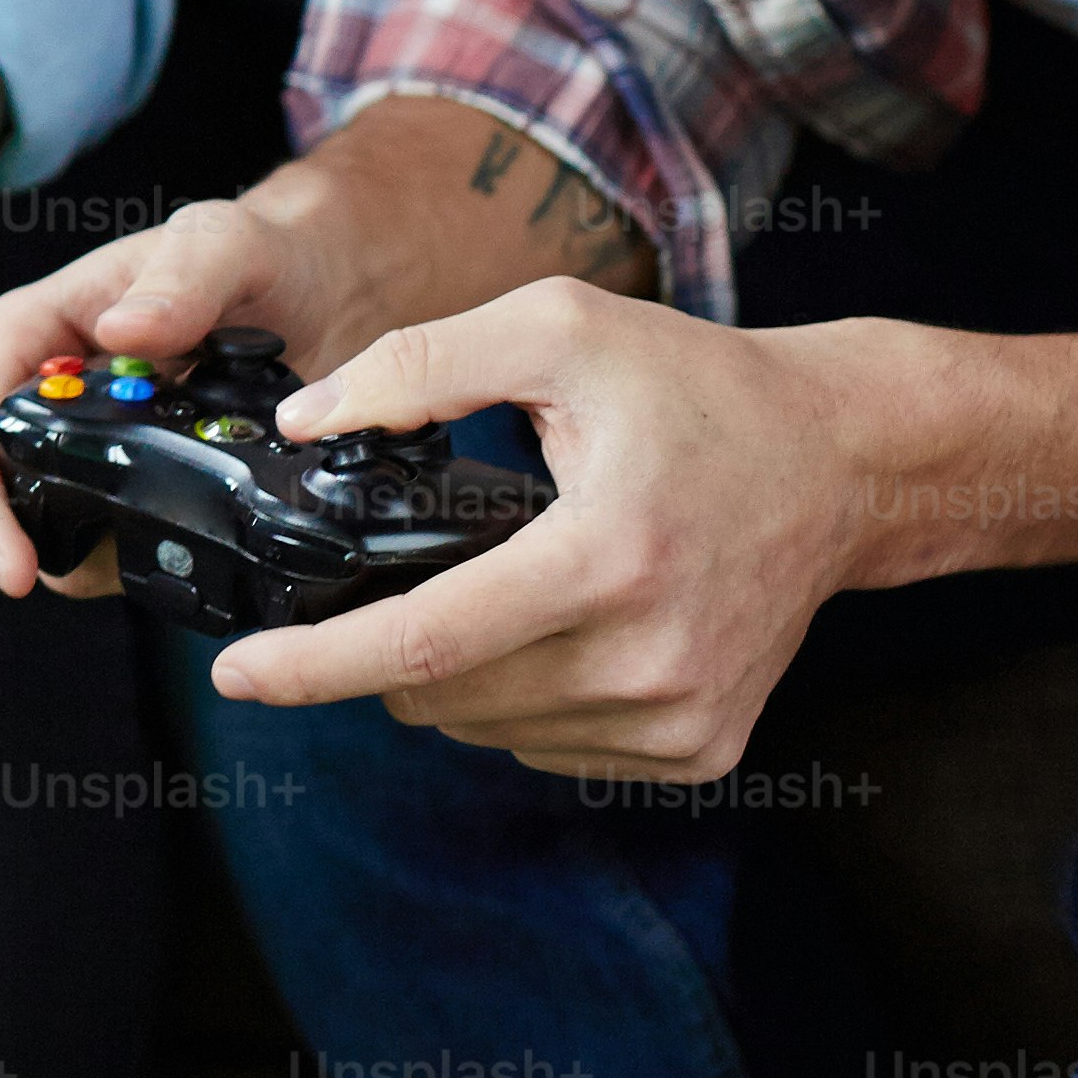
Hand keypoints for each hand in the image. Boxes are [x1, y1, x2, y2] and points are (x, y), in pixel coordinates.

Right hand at [0, 186, 366, 599]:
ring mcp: (93, 441)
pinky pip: (112, 535)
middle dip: (0, 536)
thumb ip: (183, 280)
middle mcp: (51, 390)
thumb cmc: (253, 248)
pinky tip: (176, 563)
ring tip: (130, 569)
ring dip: (72, 555)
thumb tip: (121, 333)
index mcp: (40, 329)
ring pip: (46, 518)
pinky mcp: (139, 479)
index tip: (6, 554)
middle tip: (34, 581)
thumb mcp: (222, 243)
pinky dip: (130, 558)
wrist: (320, 288)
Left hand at [206, 280, 863, 786]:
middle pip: (446, 693)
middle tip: (388, 574)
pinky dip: (521, 698)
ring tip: (492, 584)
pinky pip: (555, 747)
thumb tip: (307, 421)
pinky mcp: (702, 749)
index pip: (425, 639)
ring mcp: (681, 718)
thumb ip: (417, 364)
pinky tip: (552, 627)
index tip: (237, 678)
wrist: (841, 461)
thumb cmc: (695, 385)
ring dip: (452, 676)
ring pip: (492, 730)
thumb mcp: (555, 329)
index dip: (317, 664)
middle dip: (380, 649)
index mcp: (607, 557)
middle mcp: (649, 658)